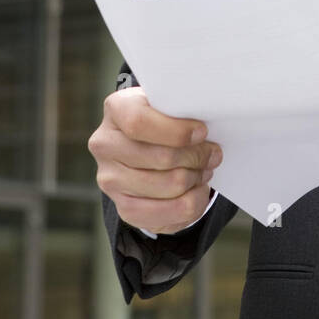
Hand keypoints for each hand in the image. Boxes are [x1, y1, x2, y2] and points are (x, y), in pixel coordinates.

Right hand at [88, 86, 222, 233]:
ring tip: (204, 170)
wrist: (148, 144)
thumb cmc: (166, 120)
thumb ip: (182, 109)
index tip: (202, 132)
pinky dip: (191, 203)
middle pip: (161, 157)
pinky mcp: (123, 207)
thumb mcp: (171, 104)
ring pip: (168, 186)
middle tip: (213, 154)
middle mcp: (105, 145)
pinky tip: (197, 190)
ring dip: (196, 178)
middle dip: (197, 157)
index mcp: (116, 108)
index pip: (139, 122)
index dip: (176, 131)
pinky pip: (166, 213)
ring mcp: (110, 179)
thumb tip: (204, 132)